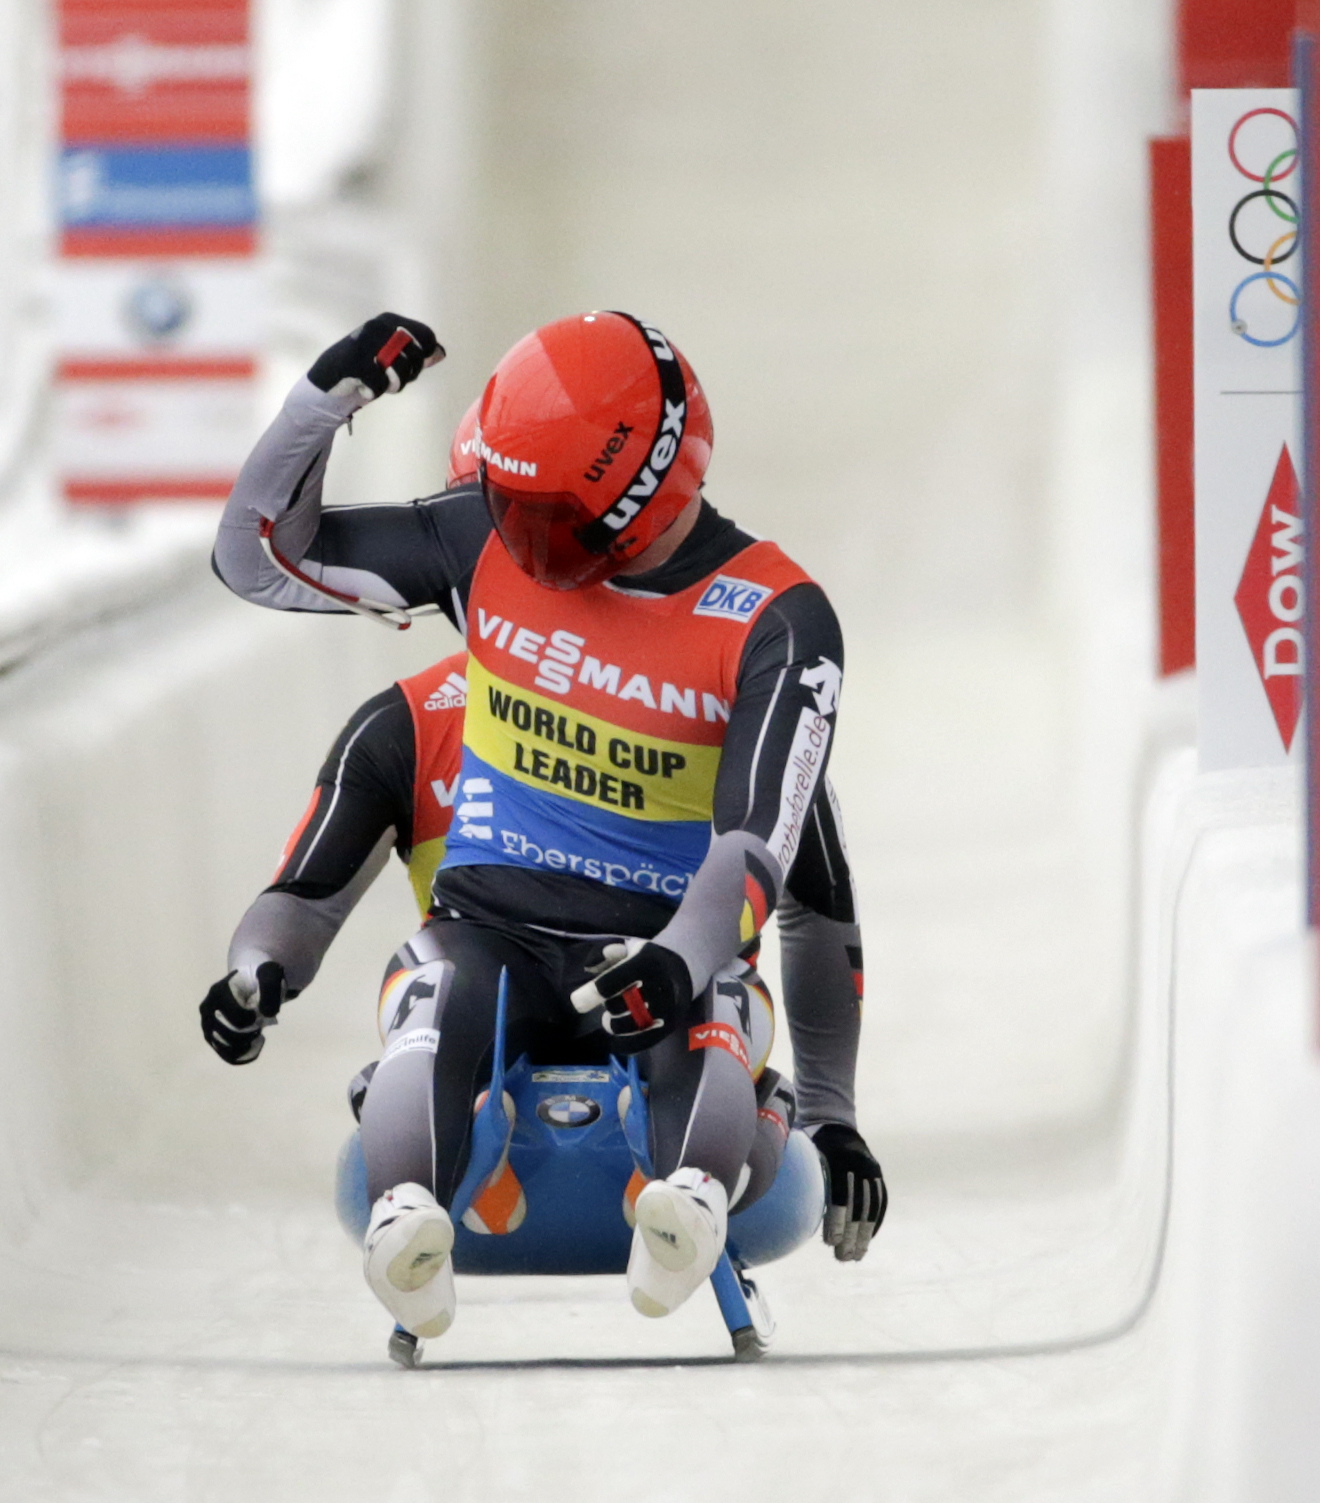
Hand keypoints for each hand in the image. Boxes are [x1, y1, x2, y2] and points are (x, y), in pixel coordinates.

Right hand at [199, 961, 285, 1064]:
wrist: (248, 981)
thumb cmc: (258, 977)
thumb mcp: (270, 975)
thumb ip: (270, 989)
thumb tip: (267, 1013)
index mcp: (218, 992)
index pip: (237, 1018)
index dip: (255, 1019)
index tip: (260, 1010)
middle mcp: (207, 1010)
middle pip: (231, 1035)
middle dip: (251, 1031)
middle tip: (260, 1021)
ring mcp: (207, 1025)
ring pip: (228, 1049)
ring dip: (248, 1043)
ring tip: (256, 1030)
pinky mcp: (212, 1038)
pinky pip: (228, 1056)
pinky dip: (245, 1055)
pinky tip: (256, 1043)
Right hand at [307, 313, 444, 401]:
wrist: (328, 382)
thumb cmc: (365, 370)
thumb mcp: (393, 360)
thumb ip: (416, 355)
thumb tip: (441, 352)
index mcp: (389, 321)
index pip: (426, 337)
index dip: (423, 358)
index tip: (409, 366)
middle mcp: (378, 326)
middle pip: (415, 357)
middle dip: (407, 375)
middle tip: (389, 377)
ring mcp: (364, 343)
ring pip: (399, 371)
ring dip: (391, 385)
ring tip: (376, 382)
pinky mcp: (353, 362)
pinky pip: (380, 384)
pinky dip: (374, 392)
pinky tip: (363, 387)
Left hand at [569, 939, 692, 1052]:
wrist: (681, 971)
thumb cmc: (646, 960)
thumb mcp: (628, 947)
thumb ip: (605, 953)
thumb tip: (589, 967)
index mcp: (645, 962)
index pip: (611, 983)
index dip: (591, 993)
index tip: (577, 1001)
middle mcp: (657, 986)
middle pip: (617, 1005)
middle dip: (609, 1005)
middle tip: (610, 1001)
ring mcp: (665, 1008)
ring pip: (627, 1026)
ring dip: (613, 1024)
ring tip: (611, 1018)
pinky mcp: (668, 1025)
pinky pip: (642, 1042)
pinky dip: (626, 1043)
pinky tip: (617, 1039)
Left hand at [811, 1123, 886, 1261]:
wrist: (834, 1124)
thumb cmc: (809, 1144)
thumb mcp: (804, 1155)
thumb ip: (802, 1180)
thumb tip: (788, 1215)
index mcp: (838, 1155)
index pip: (840, 1191)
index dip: (837, 1218)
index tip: (830, 1242)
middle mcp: (859, 1161)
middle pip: (858, 1203)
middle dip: (852, 1233)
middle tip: (842, 1257)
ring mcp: (872, 1167)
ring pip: (871, 1205)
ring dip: (865, 1234)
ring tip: (855, 1256)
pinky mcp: (877, 1173)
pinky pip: (880, 1201)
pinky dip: (875, 1223)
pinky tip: (867, 1241)